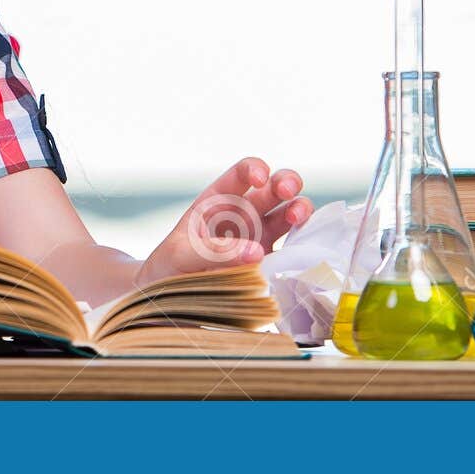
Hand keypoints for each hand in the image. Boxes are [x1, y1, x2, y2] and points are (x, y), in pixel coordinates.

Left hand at [135, 156, 313, 286]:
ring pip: (291, 213)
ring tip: (298, 219)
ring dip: (301, 210)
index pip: (241, 173)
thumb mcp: (180, 256)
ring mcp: (260, 238)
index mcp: (219, 201)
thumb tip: (255, 253)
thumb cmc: (168, 269)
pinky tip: (307, 250)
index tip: (260, 178)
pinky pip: (295, 250)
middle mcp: (245, 215)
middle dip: (287, 182)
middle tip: (288, 192)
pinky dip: (306, 246)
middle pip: (274, 187)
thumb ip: (214, 251)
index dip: (254, 169)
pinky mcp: (270, 265)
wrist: (167, 305)